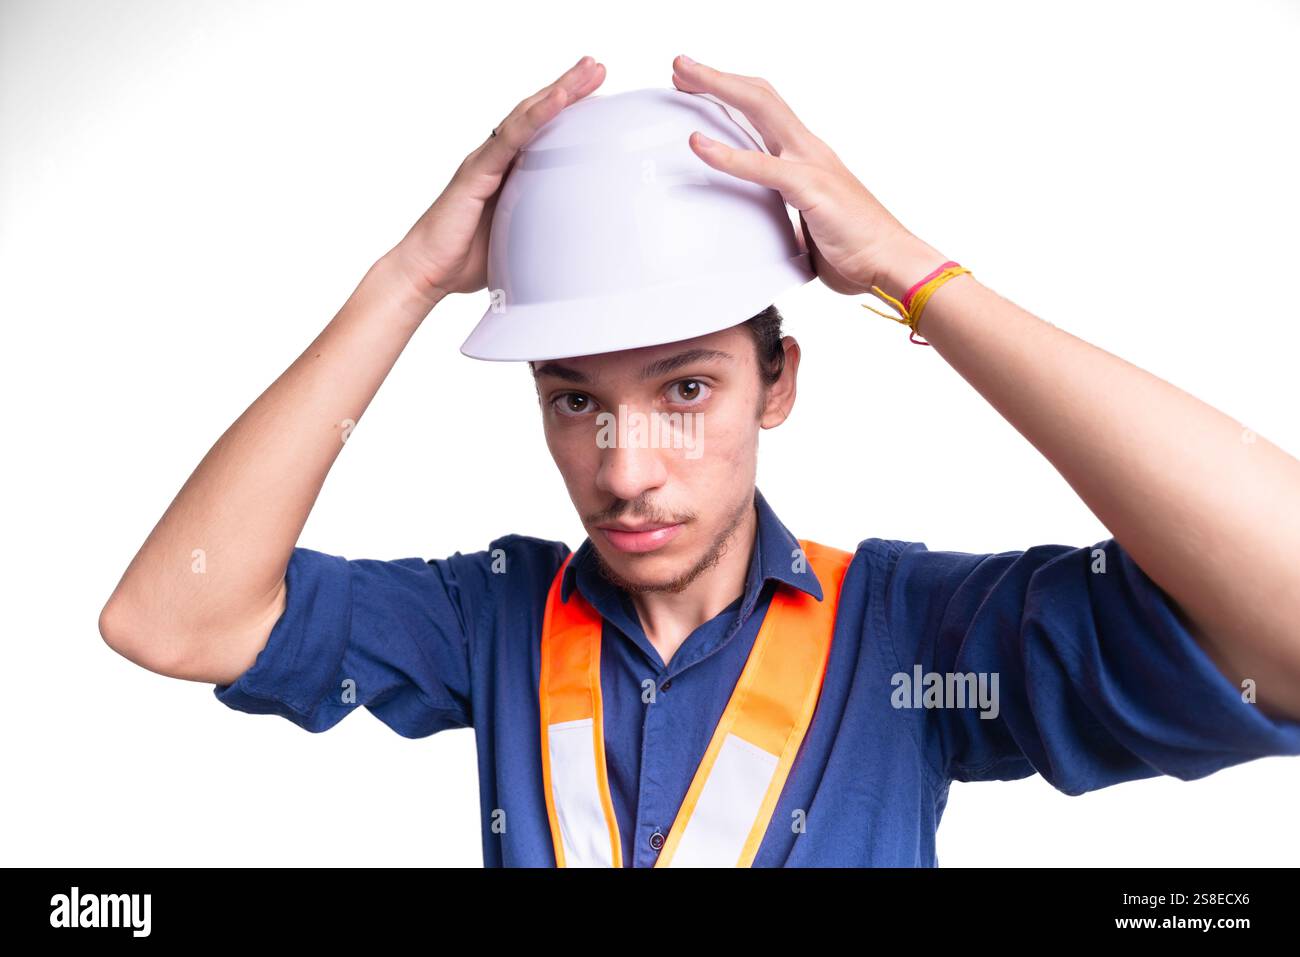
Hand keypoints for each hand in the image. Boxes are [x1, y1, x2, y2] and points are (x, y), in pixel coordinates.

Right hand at [389, 56, 605, 304]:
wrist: (428, 271)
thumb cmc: (466, 259)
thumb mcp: (518, 240)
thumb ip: (541, 229)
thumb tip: (576, 242)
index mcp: (506, 172)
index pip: (540, 132)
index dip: (567, 110)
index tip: (597, 94)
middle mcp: (495, 158)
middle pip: (536, 112)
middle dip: (568, 87)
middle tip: (597, 66)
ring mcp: (485, 160)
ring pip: (527, 114)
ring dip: (560, 89)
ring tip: (588, 69)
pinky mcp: (478, 170)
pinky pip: (512, 138)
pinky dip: (538, 116)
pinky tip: (560, 98)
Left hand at [671, 55, 943, 300]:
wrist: (892, 264)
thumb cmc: (855, 251)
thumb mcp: (809, 229)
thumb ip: (787, 222)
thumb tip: (769, 234)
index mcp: (807, 158)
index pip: (767, 110)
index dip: (732, 93)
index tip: (698, 87)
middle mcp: (809, 151)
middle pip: (760, 96)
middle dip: (717, 77)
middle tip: (680, 67)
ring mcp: (811, 164)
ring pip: (761, 110)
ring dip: (718, 89)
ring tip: (681, 78)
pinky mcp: (810, 188)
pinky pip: (763, 166)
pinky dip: (726, 153)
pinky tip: (697, 144)